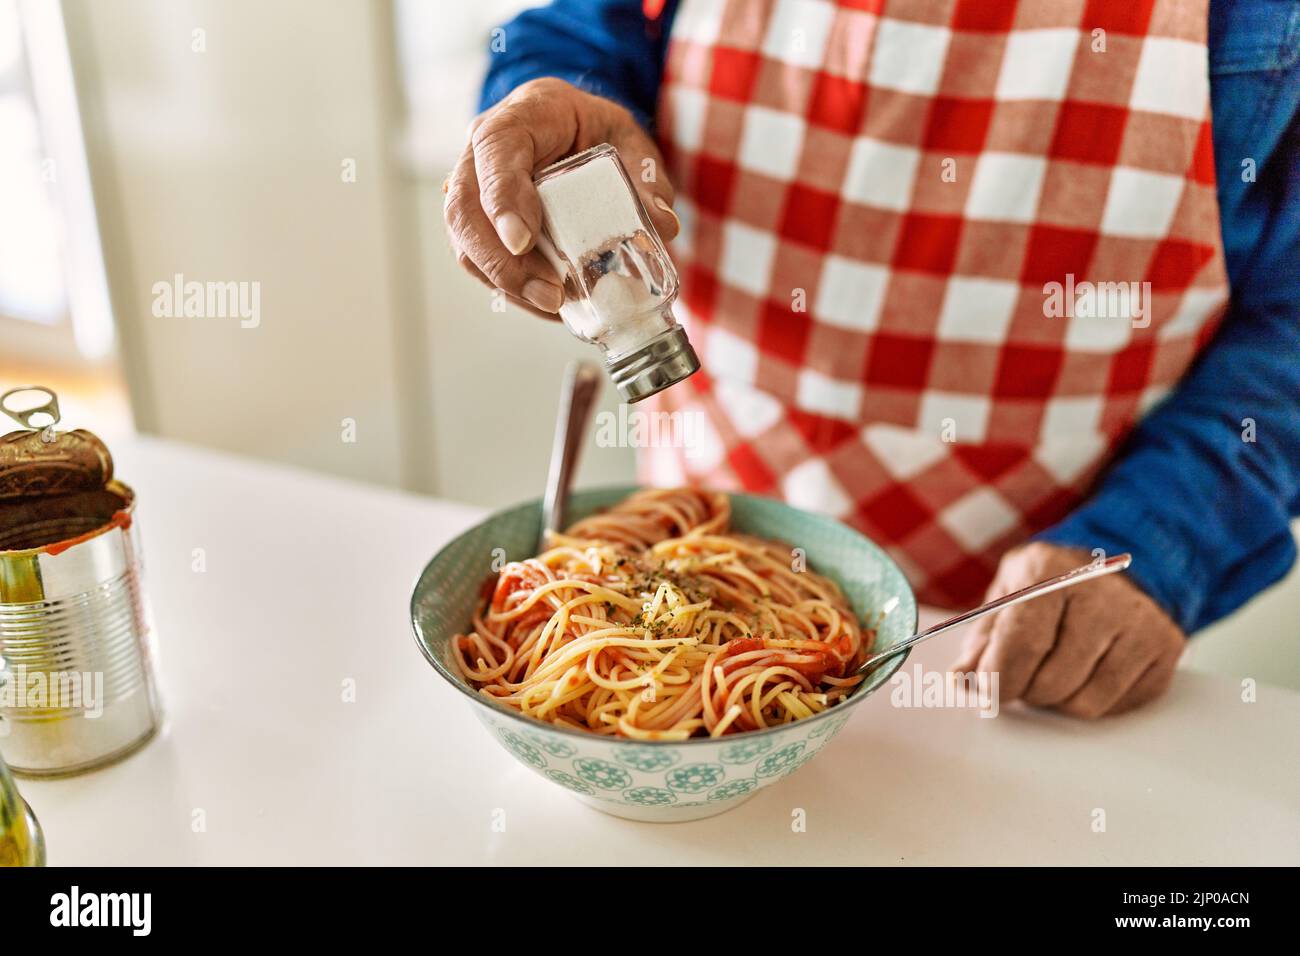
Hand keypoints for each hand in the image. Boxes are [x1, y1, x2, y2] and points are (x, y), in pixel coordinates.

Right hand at [443, 77, 678, 317]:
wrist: (573, 130)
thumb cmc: (596, 130)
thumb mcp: (629, 141)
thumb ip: (644, 176)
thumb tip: (661, 224)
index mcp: (523, 115)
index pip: (496, 149)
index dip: (503, 197)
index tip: (522, 240)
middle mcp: (483, 148)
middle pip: (464, 206)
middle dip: (501, 259)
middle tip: (549, 292)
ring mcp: (473, 185)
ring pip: (463, 239)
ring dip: (504, 280)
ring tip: (553, 304)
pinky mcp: (478, 220)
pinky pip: (477, 259)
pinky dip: (509, 287)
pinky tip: (546, 303)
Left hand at [950, 542, 1185, 717]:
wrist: (1109, 574)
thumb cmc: (1043, 594)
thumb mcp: (1003, 602)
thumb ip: (981, 643)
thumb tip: (962, 682)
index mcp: (1048, 569)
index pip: (1022, 642)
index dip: (999, 678)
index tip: (991, 691)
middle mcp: (1100, 590)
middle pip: (1053, 679)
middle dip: (1028, 691)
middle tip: (1024, 679)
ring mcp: (1140, 618)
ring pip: (1086, 701)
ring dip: (1060, 701)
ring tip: (1055, 673)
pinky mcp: (1167, 646)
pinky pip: (1119, 705)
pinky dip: (1094, 701)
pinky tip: (1087, 674)